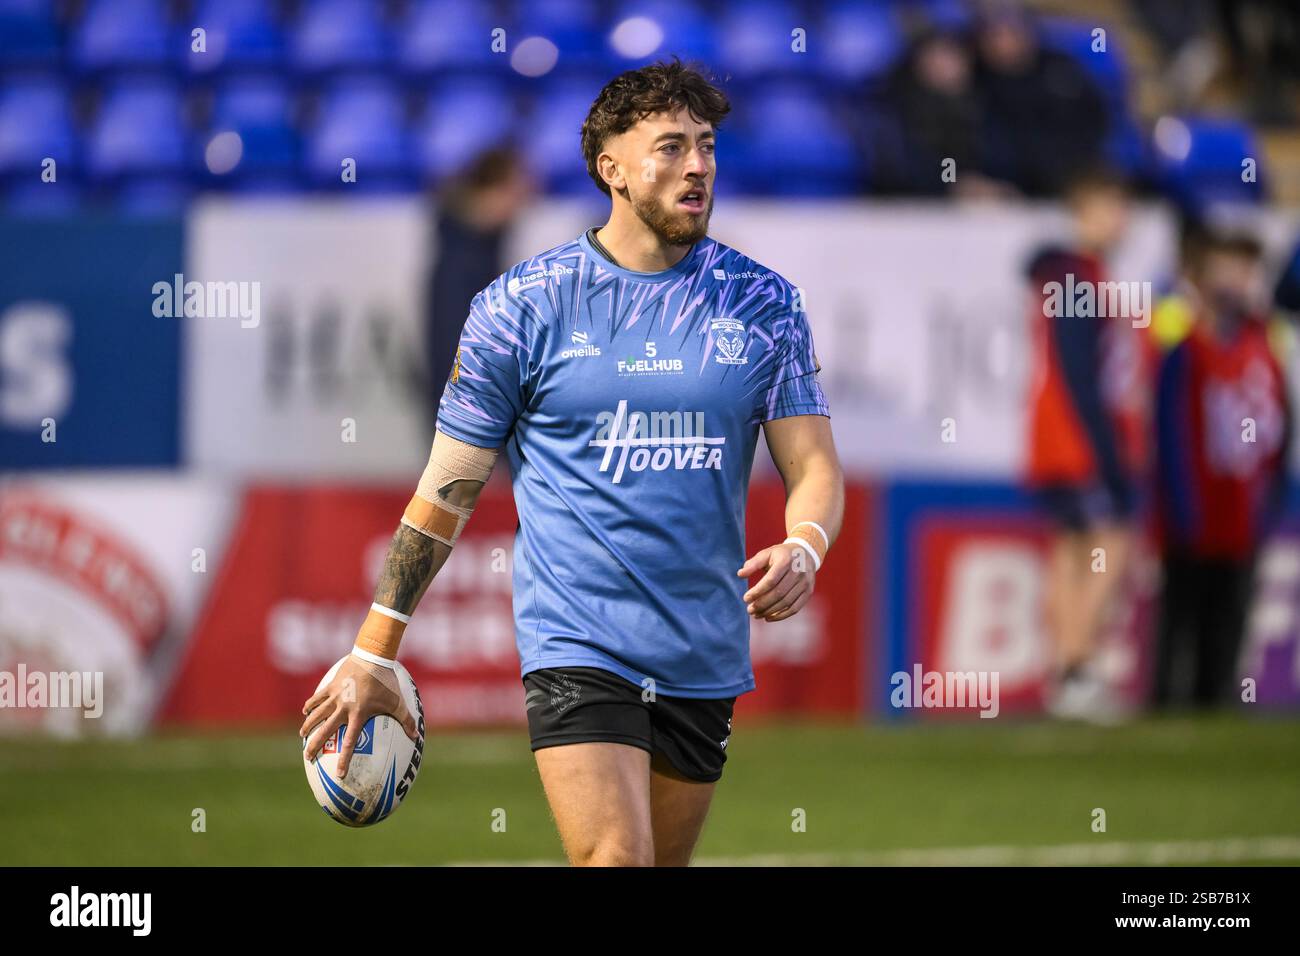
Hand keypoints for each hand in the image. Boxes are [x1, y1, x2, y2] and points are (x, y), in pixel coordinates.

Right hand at [300, 654, 418, 777]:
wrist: (372, 657)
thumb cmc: (386, 681)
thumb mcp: (397, 701)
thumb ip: (406, 720)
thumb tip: (416, 737)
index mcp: (359, 714)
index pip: (350, 742)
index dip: (344, 760)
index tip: (339, 774)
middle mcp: (344, 708)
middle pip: (325, 730)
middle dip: (315, 745)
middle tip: (307, 757)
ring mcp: (335, 696)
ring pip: (317, 714)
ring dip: (309, 724)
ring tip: (302, 734)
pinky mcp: (331, 685)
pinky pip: (317, 697)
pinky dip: (310, 704)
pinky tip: (305, 710)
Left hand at [737, 542, 814, 621]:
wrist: (806, 553)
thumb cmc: (782, 555)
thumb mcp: (767, 553)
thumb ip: (753, 563)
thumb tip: (740, 574)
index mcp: (786, 561)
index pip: (770, 580)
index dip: (757, 591)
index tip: (746, 598)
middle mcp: (798, 572)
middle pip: (778, 593)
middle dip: (762, 604)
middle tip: (750, 610)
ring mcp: (805, 583)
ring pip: (786, 603)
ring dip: (770, 611)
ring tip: (757, 615)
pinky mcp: (808, 592)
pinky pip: (795, 608)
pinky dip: (781, 616)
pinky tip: (768, 617)